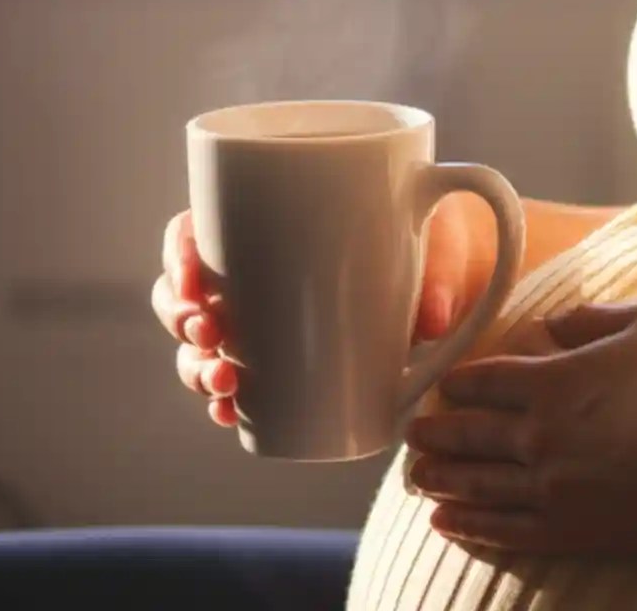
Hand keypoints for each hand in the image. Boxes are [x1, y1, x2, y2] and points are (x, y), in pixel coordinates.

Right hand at [150, 195, 495, 427]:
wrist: (458, 282)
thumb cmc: (435, 241)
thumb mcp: (438, 238)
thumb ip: (437, 269)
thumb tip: (434, 319)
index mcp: (266, 223)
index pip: (194, 230)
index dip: (178, 252)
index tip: (193, 276)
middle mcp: (254, 275)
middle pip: (184, 293)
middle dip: (179, 317)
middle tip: (212, 331)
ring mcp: (265, 324)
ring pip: (201, 346)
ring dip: (195, 368)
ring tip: (224, 382)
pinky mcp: (286, 364)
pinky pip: (238, 385)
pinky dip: (226, 402)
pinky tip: (230, 413)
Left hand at [405, 301, 636, 553]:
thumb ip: (593, 317)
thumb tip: (556, 321)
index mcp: (554, 381)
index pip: (486, 381)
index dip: (458, 385)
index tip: (441, 388)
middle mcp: (540, 435)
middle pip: (470, 435)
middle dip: (436, 434)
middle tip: (411, 437)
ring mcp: (553, 489)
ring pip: (478, 485)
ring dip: (441, 480)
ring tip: (415, 480)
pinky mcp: (574, 531)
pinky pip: (506, 531)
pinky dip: (471, 527)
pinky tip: (447, 523)